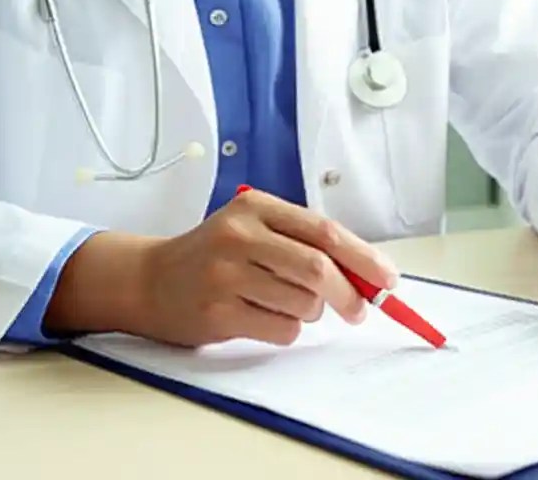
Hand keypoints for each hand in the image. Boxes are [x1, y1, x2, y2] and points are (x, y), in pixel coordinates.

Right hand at [45, 189, 398, 346]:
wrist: (149, 280)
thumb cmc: (215, 255)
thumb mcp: (254, 230)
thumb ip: (305, 243)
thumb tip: (368, 275)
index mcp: (255, 207)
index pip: (324, 231)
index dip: (363, 257)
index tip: (388, 279)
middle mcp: (239, 236)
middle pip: (318, 268)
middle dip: (349, 294)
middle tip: (359, 309)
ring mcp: (225, 275)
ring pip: (303, 303)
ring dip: (311, 312)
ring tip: (283, 303)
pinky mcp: (218, 312)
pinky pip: (281, 329)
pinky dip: (287, 329)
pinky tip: (262, 317)